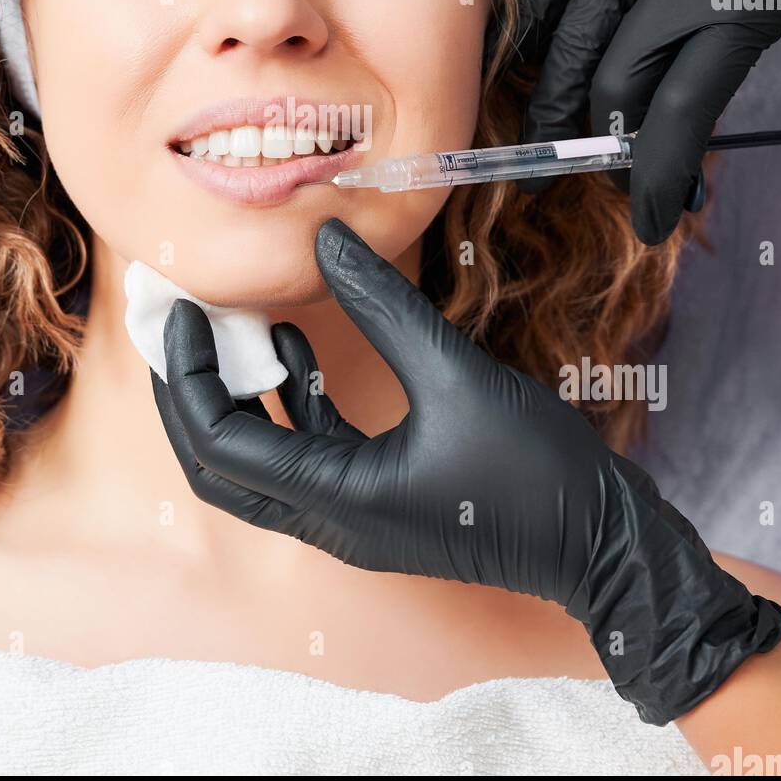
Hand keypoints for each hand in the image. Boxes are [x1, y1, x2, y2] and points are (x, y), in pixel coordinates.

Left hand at [149, 217, 780, 723]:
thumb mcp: (454, 373)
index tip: (178, 313)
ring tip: (228, 322)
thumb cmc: (536, 472)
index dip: (187, 377)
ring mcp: (353, 516)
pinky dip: (292, 401)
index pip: (218, 444)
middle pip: (219, 465)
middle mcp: (329, 520)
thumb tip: (326, 237)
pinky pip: (309, 453)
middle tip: (177, 325)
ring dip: (240, 394)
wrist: (602, 543)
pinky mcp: (378, 500)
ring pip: (260, 459)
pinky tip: (296, 342)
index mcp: (333, 501)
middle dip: (191, 393)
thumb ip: (384, 304)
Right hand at [519, 0, 780, 243]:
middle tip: (615, 182)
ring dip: (556, 105)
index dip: (657, 180)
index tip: (653, 221)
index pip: (676, 120)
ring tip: (553, 146)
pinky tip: (524, 64)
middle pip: (614, 91)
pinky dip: (529, 30)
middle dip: (607, 151)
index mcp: (738, 8)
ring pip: (567, 44)